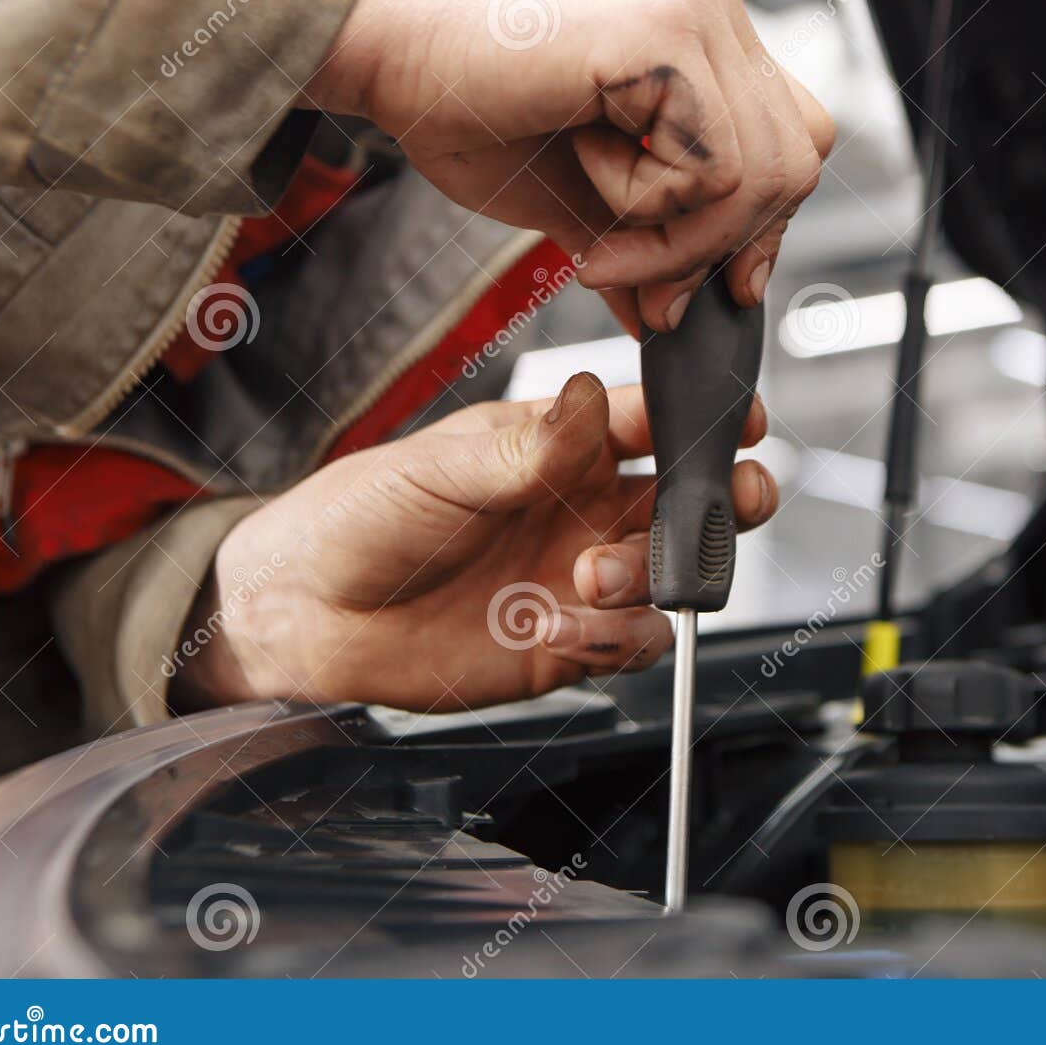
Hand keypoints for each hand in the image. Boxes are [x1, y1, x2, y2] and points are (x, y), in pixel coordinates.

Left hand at [171, 374, 775, 712]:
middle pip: (689, 500)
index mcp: (558, 447)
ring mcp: (579, 577)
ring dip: (649, 575)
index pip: (650, 421)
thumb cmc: (358, 520)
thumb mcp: (436, 469)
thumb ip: (523, 449)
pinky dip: (614, 639)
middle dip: (724, 498)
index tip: (737, 420)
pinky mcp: (569, 643)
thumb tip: (588, 401)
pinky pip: (631, 643)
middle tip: (727, 499)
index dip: (701, 417)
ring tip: (587, 577)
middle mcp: (581, 509)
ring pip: (669, 574)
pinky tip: (557, 627)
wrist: (308, 618)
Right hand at [308, 0, 834, 331]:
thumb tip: (669, 317)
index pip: (791, 145)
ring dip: (678, 238)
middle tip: (640, 280)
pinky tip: (584, 168)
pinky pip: (709, 164)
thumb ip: (640, 250)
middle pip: (796, 162)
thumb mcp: (576, 202)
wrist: (386, 51)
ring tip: (599, 236)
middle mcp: (711, 9)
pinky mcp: (665, 31)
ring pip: (761, 174)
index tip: (705, 285)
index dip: (759, 227)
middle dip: (722, 248)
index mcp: (703, 35)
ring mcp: (695, 11)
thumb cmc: (464, 106)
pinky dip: (648, 204)